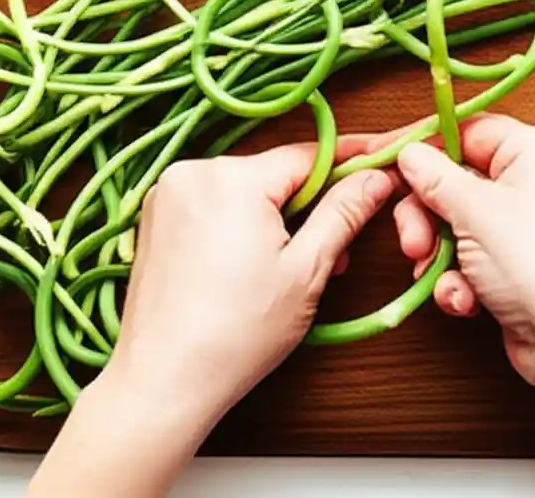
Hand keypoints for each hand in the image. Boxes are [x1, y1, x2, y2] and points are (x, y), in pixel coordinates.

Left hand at [106, 138, 398, 418]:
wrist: (163, 381)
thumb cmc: (235, 334)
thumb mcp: (306, 270)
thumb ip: (343, 214)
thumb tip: (375, 177)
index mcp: (232, 178)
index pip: (308, 154)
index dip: (350, 162)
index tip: (380, 162)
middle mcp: (193, 173)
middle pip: (274, 174)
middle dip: (311, 208)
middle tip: (337, 253)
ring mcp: (167, 196)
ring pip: (245, 192)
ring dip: (277, 220)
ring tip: (294, 271)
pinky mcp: (154, 221)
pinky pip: (214, 207)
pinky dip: (241, 227)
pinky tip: (255, 268)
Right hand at [392, 114, 534, 497]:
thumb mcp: (475, 211)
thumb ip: (435, 176)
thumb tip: (411, 153)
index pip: (468, 130)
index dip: (423, 147)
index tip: (382, 160)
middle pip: (458, 181)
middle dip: (427, 216)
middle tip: (413, 242)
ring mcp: (532, 227)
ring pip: (461, 225)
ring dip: (441, 255)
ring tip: (439, 277)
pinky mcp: (523, 267)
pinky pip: (476, 260)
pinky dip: (462, 280)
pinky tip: (466, 301)